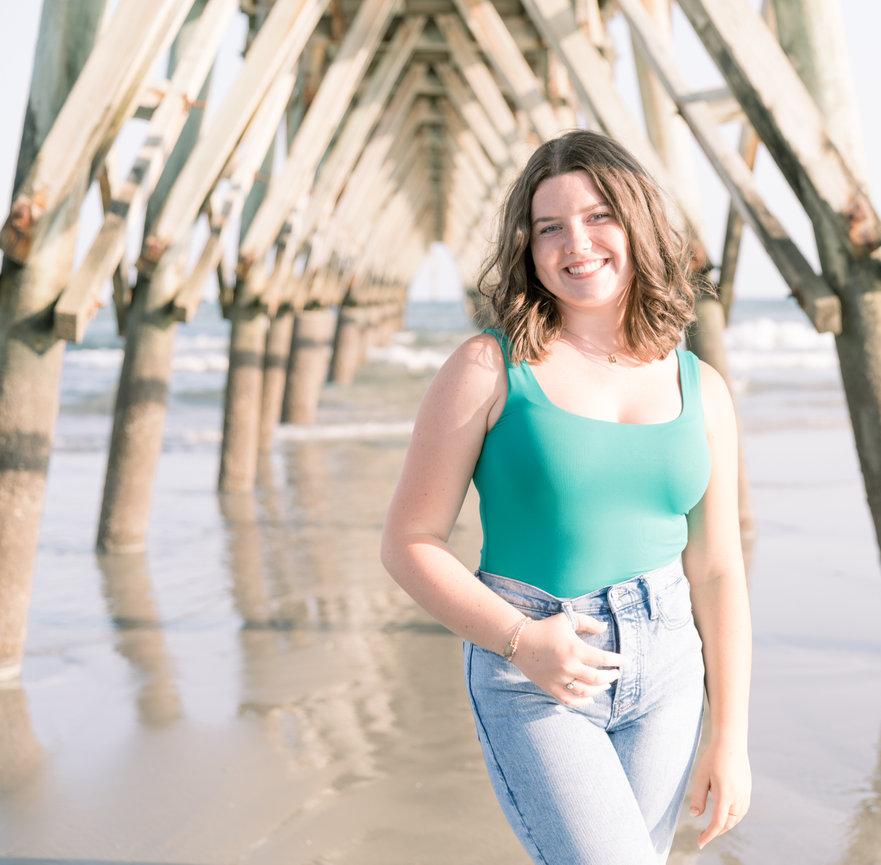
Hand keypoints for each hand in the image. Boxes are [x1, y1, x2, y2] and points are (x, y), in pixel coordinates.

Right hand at [511, 612, 626, 704]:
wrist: (519, 640)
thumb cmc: (545, 628)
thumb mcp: (566, 619)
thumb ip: (588, 622)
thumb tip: (606, 627)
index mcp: (574, 649)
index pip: (603, 659)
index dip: (618, 661)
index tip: (626, 661)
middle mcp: (568, 666)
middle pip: (597, 679)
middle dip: (611, 677)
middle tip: (616, 674)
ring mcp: (559, 679)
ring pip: (586, 691)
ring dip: (599, 689)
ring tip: (606, 685)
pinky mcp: (550, 687)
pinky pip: (569, 700)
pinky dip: (582, 701)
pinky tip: (591, 698)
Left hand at [689, 737, 750, 848]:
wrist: (731, 743)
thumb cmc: (713, 758)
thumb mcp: (701, 776)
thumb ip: (698, 797)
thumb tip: (695, 816)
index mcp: (725, 796)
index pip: (717, 824)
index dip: (708, 836)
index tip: (699, 843)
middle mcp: (738, 799)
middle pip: (727, 824)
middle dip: (715, 832)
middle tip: (703, 836)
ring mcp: (745, 796)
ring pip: (735, 819)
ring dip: (724, 825)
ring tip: (712, 827)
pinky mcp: (747, 792)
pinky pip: (740, 811)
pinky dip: (731, 817)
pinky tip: (723, 814)